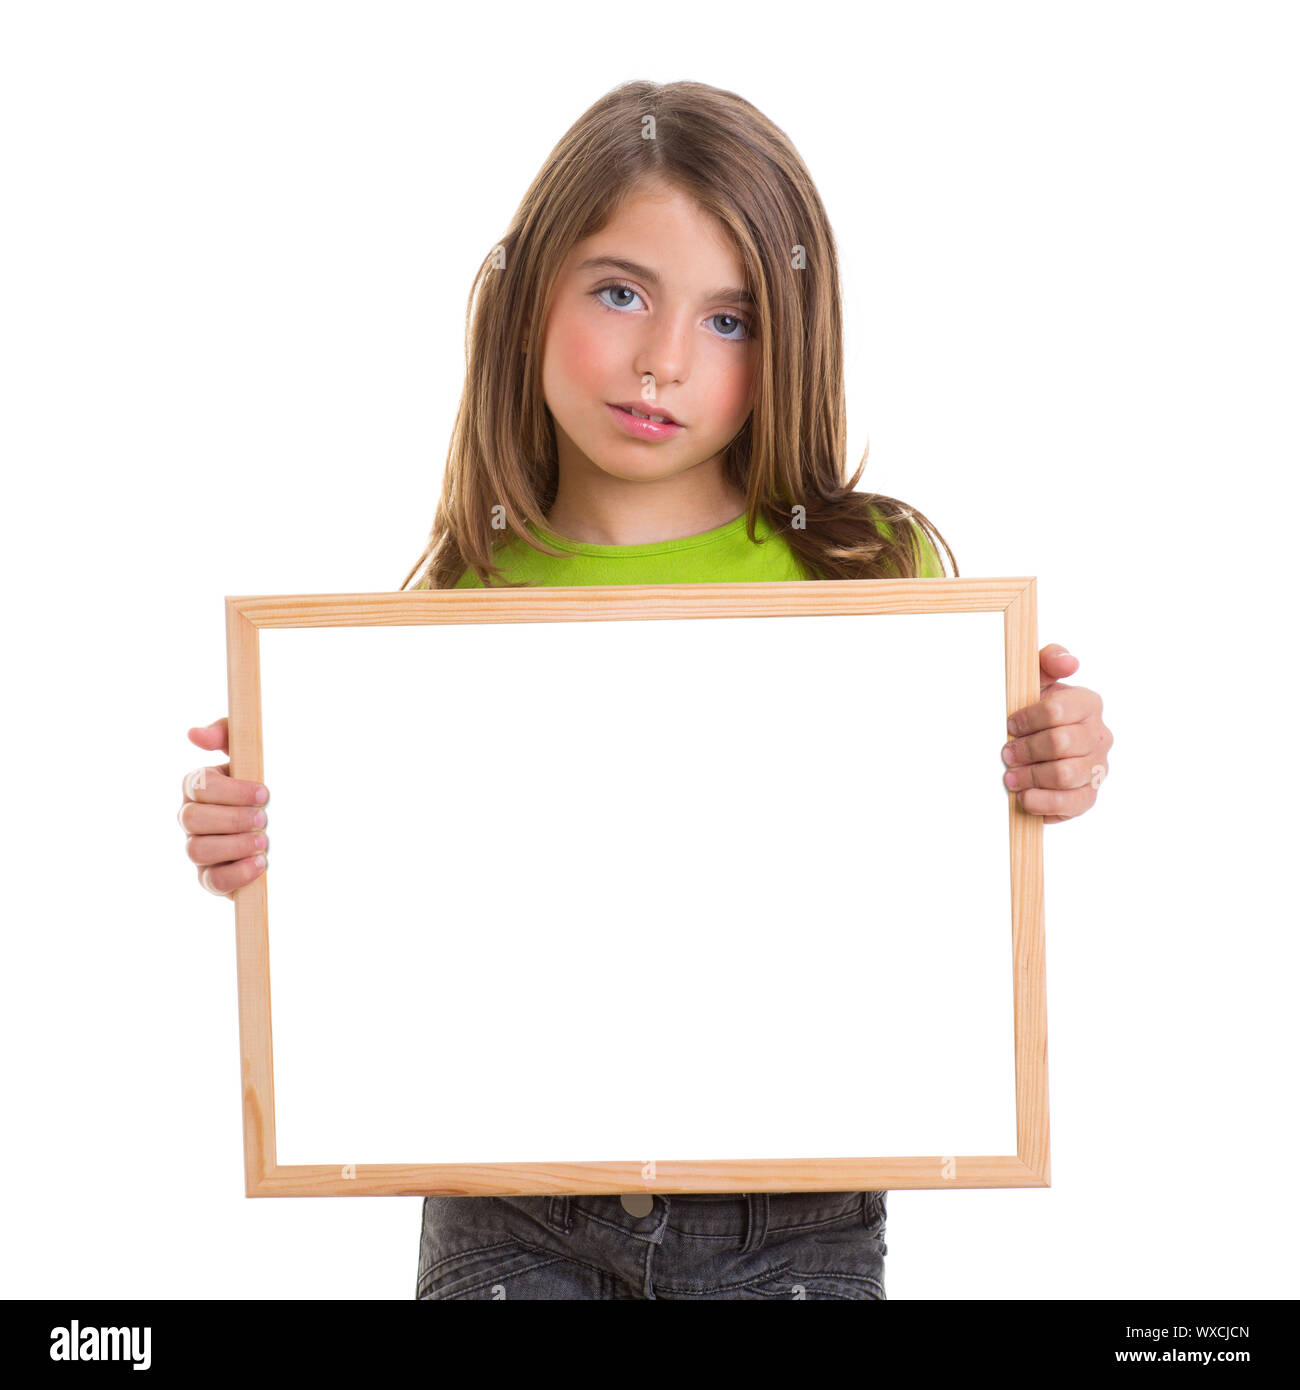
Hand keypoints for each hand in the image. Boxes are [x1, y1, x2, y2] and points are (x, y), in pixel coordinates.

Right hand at [178, 717, 269, 896]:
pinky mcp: (212, 878)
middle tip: (265, 818)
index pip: (198, 786)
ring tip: (265, 841)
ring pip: (197, 850)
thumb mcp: (255, 752)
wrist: (297, 821)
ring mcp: (199, 849)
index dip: (232, 791)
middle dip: (232, 818)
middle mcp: (192, 818)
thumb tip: (195, 734)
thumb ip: (227, 734)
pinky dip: (237, 873)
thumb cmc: (271, 782)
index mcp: (200, 786)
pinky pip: (211, 881)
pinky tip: (261, 863)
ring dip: (234, 845)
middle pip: (191, 818)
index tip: (265, 793)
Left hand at [1002, 645, 1111, 824]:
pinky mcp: (1088, 796)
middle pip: (1060, 743)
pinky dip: (1041, 801)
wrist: (1035, 749)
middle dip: (1026, 749)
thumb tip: (1069, 662)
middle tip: (1006, 753)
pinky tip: (1024, 796)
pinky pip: (1069, 803)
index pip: (1058, 710)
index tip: (1010, 724)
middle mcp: (1099, 735)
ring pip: (1064, 774)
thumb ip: (1048, 660)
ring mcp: (1097, 767)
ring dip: (1030, 776)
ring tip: (1010, 776)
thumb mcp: (1036, 679)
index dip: (1028, 719)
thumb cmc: (1034, 710)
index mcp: (1088, 703)